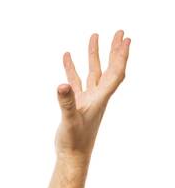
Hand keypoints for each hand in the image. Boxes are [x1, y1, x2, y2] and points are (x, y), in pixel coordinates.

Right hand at [51, 31, 130, 187]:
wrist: (72, 156)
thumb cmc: (74, 141)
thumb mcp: (69, 120)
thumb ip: (66, 102)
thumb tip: (62, 85)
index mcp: (100, 98)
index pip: (115, 73)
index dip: (121, 56)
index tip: (125, 40)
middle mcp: (97, 96)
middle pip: (109, 68)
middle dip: (113, 50)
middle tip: (118, 32)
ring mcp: (87, 99)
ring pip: (93, 72)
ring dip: (94, 55)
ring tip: (93, 37)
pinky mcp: (76, 104)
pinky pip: (76, 81)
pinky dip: (72, 68)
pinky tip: (67, 56)